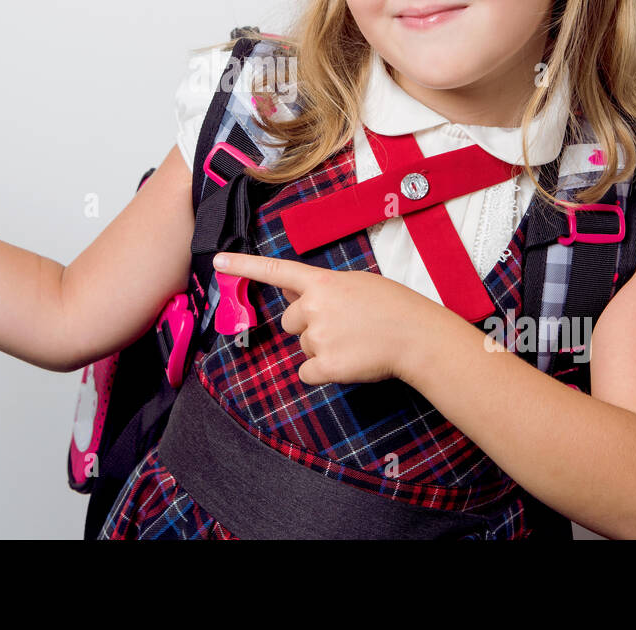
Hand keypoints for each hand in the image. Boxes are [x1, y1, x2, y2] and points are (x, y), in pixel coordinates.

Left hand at [212, 251, 432, 384]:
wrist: (418, 337)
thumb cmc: (393, 307)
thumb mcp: (356, 284)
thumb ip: (320, 286)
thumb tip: (288, 287)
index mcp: (323, 282)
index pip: (276, 271)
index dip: (244, 266)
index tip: (217, 262)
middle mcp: (314, 306)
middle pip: (290, 321)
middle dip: (309, 325)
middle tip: (344, 327)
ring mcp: (318, 336)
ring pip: (303, 347)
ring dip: (323, 348)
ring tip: (355, 342)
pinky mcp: (325, 365)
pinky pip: (307, 373)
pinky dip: (323, 372)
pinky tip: (349, 362)